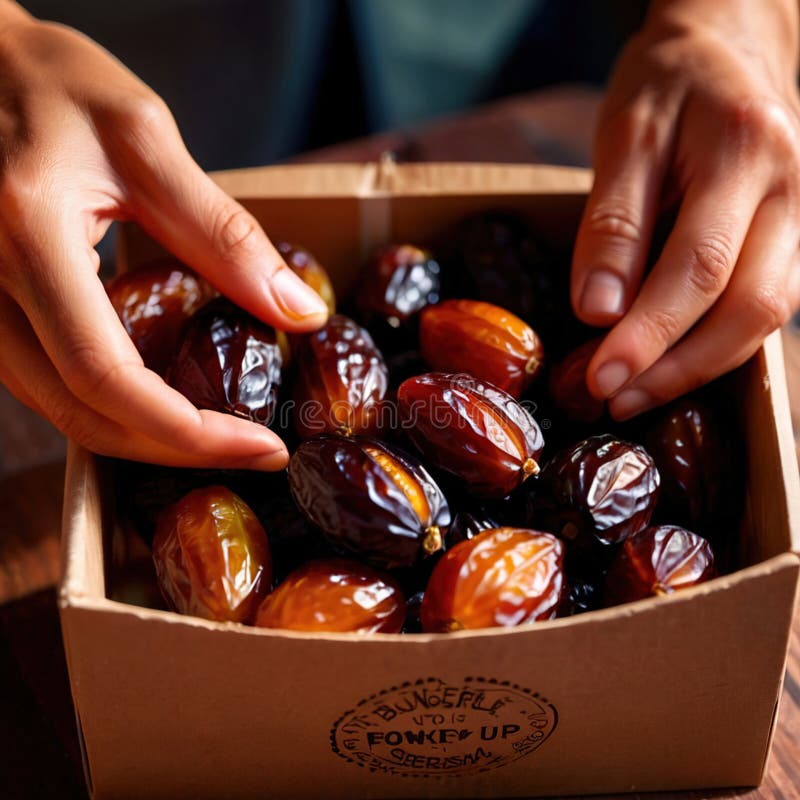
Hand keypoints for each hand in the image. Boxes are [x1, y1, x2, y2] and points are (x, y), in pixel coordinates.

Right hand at [0, 5, 327, 468]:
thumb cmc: (46, 81)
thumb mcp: (143, 138)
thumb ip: (223, 231)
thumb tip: (301, 311)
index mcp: (25, 238)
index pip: (106, 376)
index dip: (189, 430)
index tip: (262, 446)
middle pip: (82, 415)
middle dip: (176, 448)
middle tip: (256, 452)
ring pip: (62, 412)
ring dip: (147, 437)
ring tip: (225, 433)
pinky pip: (51, 384)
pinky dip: (116, 407)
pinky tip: (170, 400)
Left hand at [571, 0, 799, 417]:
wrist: (729, 42)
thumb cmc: (670, 80)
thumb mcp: (624, 134)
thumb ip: (613, 223)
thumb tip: (598, 313)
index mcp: (748, 153)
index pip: (701, 267)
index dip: (650, 335)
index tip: (600, 376)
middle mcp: (793, 193)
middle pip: (751, 308)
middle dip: (679, 366)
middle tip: (615, 398)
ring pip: (766, 317)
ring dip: (699, 366)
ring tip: (634, 393)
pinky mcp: (790, 237)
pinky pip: (764, 305)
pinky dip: (716, 343)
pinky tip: (669, 362)